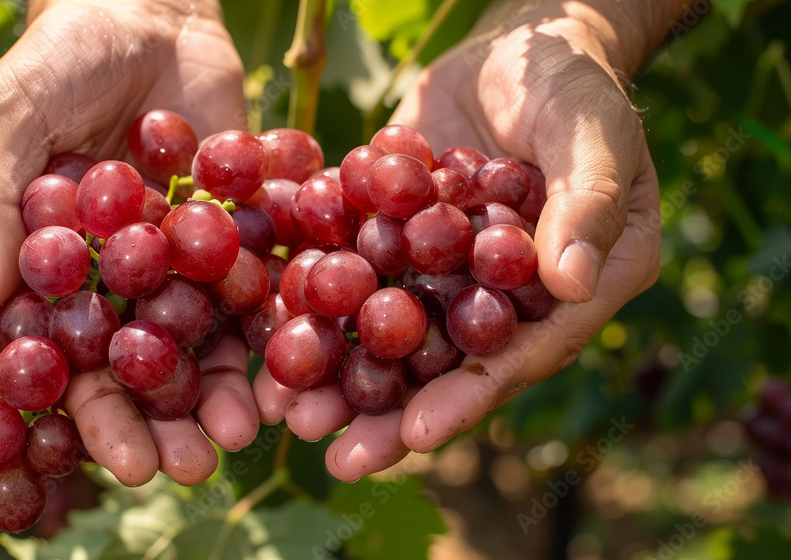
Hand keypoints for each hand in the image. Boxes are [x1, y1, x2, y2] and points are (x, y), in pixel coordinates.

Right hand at [0, 0, 257, 485]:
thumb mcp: (6, 119)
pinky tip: (295, 366)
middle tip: (194, 467)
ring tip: (246, 434)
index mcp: (54, 274)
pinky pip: (257, 287)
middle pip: (141, 367)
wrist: (148, 11)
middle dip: (165, 422)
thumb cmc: (58, 61)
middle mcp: (120, 281)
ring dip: (223, 392)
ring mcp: (182, 263)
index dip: (91, 414)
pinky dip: (275, 327)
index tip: (120, 461)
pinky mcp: (238, 234)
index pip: (67, 361)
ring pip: (203, 340)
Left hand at [254, 10, 659, 480]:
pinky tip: (270, 331)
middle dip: (390, 411)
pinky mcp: (396, 236)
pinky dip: (316, 303)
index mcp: (567, 291)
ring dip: (343, 372)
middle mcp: (501, 295)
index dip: (469, 396)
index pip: (519, 355)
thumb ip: (586, 205)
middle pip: (446, 363)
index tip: (417, 436)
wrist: (515, 44)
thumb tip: (570, 283)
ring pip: (392, 331)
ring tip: (289, 413)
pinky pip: (357, 273)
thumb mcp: (594, 135)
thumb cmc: (575, 83)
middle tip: (336, 455)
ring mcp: (444, 269)